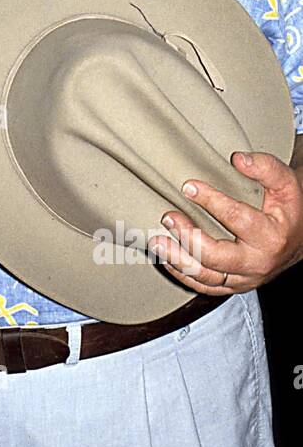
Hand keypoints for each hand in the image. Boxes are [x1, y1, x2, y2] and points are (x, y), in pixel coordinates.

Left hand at [148, 151, 302, 294]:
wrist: (298, 240)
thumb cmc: (288, 209)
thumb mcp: (285, 184)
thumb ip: (265, 167)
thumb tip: (238, 159)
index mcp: (271, 236)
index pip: (237, 218)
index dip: (211, 201)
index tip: (188, 186)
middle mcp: (257, 262)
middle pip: (217, 257)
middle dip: (189, 238)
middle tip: (168, 217)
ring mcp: (245, 278)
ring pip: (207, 277)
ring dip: (178, 260)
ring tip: (157, 242)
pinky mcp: (234, 286)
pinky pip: (205, 287)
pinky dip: (183, 275)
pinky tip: (166, 259)